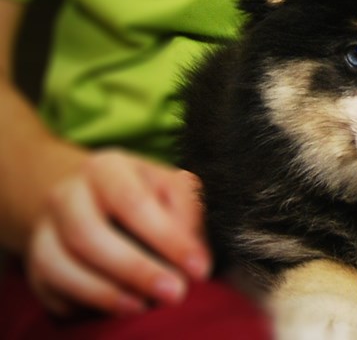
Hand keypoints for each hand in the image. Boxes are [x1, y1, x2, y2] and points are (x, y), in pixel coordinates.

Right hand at [26, 149, 210, 315]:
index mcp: (105, 168)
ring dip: (106, 292)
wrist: (91, 200)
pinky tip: (120, 309)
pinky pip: (52, 291)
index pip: (133, 201)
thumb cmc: (142, 193)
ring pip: (61, 266)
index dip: (168, 238)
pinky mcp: (36, 267)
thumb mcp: (169, 188)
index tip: (199, 268)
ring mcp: (44, 231)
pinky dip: (85, 304)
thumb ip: (187, 212)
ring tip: (144, 306)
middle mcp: (67, 195)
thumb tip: (196, 253)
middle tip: (174, 292)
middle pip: (88, 234)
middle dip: (135, 269)